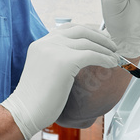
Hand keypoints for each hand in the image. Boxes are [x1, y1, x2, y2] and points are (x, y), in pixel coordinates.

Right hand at [0, 24, 118, 139]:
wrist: (24, 111)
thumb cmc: (34, 99)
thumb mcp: (43, 70)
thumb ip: (55, 59)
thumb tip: (78, 57)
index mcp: (40, 44)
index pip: (68, 28)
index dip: (87, 31)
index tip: (99, 38)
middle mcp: (46, 43)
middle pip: (80, 30)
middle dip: (100, 36)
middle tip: (111, 46)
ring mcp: (54, 50)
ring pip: (88, 42)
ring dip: (105, 48)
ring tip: (114, 56)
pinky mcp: (64, 62)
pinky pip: (91, 55)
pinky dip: (104, 58)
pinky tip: (111, 64)